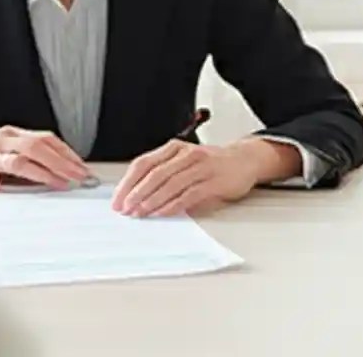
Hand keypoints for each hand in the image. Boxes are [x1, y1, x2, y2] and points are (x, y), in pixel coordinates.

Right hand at [0, 126, 91, 190]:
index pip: (46, 138)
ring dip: (49, 170)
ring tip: (65, 182)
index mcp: (11, 134)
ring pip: (26, 157)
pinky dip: (21, 180)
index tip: (82, 165)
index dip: (66, 152)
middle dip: (64, 161)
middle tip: (81, 175)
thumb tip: (53, 171)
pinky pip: (4, 174)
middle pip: (40, 146)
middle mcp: (4, 139)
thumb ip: (21, 156)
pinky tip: (34, 187)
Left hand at [112, 140, 279, 217]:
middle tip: (125, 209)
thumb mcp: (184, 163)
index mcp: (173, 148)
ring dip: (151, 201)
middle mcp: (185, 154)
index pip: (143, 163)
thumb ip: (163, 174)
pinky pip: (188, 194)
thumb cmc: (210, 164)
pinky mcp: (214, 180)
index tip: (117, 199)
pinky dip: (172, 205)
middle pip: (154, 174)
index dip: (127, 182)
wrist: (244, 160)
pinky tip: (162, 213)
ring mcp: (200, 166)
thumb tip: (135, 197)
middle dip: (136, 193)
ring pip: (169, 184)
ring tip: (140, 214)